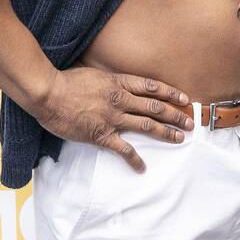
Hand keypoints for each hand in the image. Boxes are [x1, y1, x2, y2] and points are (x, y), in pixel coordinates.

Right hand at [31, 66, 194, 172]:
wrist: (49, 94)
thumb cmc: (66, 81)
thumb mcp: (93, 72)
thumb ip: (108, 79)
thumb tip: (116, 81)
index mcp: (118, 82)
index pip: (151, 86)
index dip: (170, 93)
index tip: (184, 98)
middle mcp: (120, 99)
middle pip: (155, 107)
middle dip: (175, 114)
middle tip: (191, 121)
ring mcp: (112, 117)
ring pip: (146, 125)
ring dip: (166, 132)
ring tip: (180, 138)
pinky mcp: (101, 134)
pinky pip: (122, 149)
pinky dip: (134, 159)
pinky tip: (142, 167)